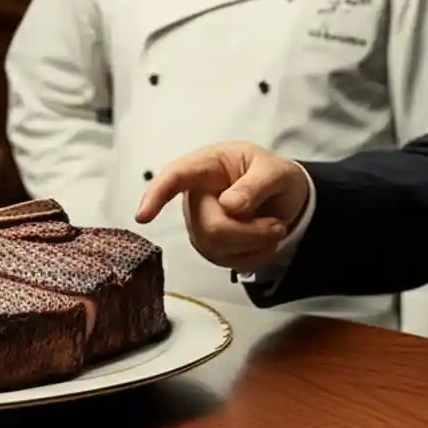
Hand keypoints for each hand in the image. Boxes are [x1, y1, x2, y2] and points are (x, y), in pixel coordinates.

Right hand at [135, 141, 309, 271]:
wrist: (284, 197)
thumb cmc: (273, 175)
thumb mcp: (277, 171)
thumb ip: (257, 184)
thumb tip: (230, 205)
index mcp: (207, 165)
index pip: (174, 177)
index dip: (156, 195)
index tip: (143, 217)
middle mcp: (196, 195)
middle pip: (210, 226)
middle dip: (249, 232)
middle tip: (276, 226)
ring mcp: (199, 223)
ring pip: (217, 248)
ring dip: (255, 244)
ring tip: (273, 228)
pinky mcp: (209, 246)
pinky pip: (227, 262)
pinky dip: (255, 256)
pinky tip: (264, 241)